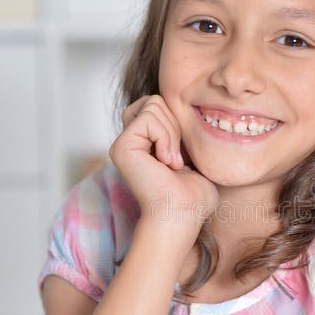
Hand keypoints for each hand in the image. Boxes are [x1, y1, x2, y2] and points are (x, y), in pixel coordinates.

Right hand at [109, 94, 218, 222]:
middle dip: (175, 126)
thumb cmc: (193, 196)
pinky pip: (149, 118)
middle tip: (176, 159)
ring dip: (171, 134)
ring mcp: (122, 143)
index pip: (160, 104)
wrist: (183, 214)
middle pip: (155, 100)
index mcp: (144, 142)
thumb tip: (193, 109)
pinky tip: (166, 162)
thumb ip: (184, 132)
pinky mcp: (121, 146)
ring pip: (153, 104)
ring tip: (171, 163)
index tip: (181, 157)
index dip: (177, 123)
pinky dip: (165, 138)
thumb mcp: (193, 155)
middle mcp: (129, 141)